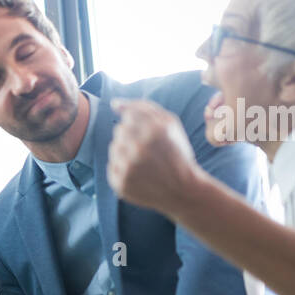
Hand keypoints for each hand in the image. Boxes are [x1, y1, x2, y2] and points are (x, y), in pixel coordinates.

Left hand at [106, 99, 203, 214]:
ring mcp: (128, 167)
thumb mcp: (171, 124)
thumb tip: (114, 104)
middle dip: (132, 137)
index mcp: (154, 130)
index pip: (128, 115)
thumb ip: (144, 108)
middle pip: (119, 130)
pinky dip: (122, 169)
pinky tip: (138, 174)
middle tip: (148, 150)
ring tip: (143, 162)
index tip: (149, 134)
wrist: (182, 190)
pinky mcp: (120, 184)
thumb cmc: (176, 153)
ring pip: (114, 147)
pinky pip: (111, 167)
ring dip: (125, 152)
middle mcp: (139, 148)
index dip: (139, 124)